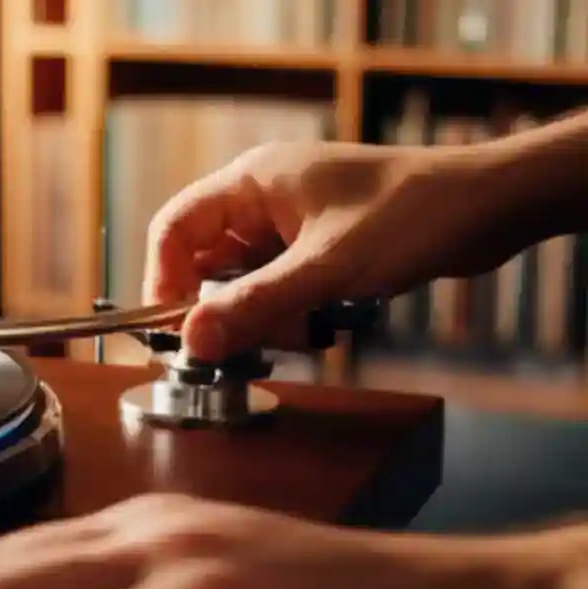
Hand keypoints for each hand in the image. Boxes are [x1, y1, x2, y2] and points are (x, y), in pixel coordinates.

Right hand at [144, 140, 525, 360]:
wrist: (489, 206)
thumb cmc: (413, 217)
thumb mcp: (325, 270)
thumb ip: (253, 305)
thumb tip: (192, 339)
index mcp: (251, 181)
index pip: (173, 229)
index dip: (163, 281)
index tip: (175, 331)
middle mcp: (262, 197)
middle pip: (203, 259)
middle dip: (220, 306)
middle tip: (243, 342)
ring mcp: (289, 222)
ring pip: (240, 279)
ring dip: (260, 313)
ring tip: (302, 327)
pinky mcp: (315, 244)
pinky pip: (275, 284)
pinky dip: (287, 310)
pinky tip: (319, 321)